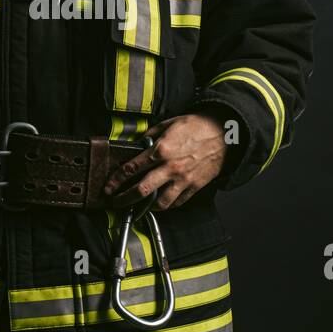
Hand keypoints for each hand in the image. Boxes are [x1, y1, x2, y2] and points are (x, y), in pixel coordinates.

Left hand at [101, 111, 229, 210]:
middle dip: (124, 200)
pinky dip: (167, 206)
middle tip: (115, 203)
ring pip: (160, 203)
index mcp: (161, 150)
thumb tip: (138, 143)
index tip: (109, 187)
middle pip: (141, 190)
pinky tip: (160, 204)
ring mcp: (183, 179)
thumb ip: (151, 135)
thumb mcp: (168, 123)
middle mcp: (170, 167)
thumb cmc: (196, 126)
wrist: (223, 133)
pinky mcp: (194, 186)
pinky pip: (177, 202)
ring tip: (139, 208)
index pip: (131, 169)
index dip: (116, 180)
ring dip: (146, 208)